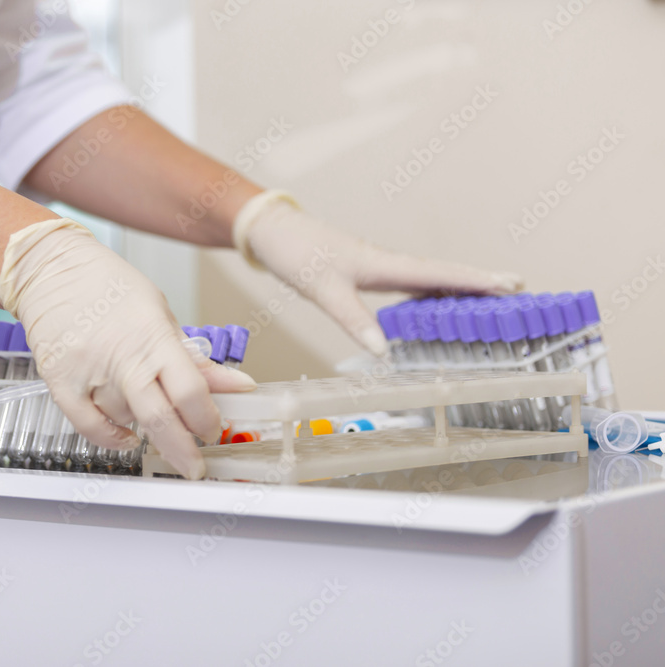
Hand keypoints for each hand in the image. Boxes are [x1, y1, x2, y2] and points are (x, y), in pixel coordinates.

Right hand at [0, 219, 256, 478]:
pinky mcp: (60, 383)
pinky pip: (88, 427)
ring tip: (145, 405)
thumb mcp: (160, 313)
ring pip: (126, 420)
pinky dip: (109, 438)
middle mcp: (121, 358)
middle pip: (158, 418)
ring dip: (143, 426)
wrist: (52, 270)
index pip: (189, 390)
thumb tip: (236, 385)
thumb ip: (194, 358)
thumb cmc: (108, 286)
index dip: (206, 418)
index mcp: (152, 337)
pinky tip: (125, 436)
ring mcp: (88, 373)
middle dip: (182, 450)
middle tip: (195, 466)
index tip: (212, 429)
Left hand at [237, 192, 522, 354]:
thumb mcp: (324, 290)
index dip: (477, 281)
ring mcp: (378, 267)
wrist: (273, 233)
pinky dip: (429, 293)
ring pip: (428, 279)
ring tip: (490, 301)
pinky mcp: (365, 273)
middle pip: (443, 275)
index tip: (515, 284)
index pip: (440, 274)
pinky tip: (432, 304)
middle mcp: (387, 263)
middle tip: (520, 291)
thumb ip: (353, 319)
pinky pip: (408, 284)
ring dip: (458, 289)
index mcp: (384, 264)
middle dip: (481, 284)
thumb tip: (384, 352)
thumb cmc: (297, 254)